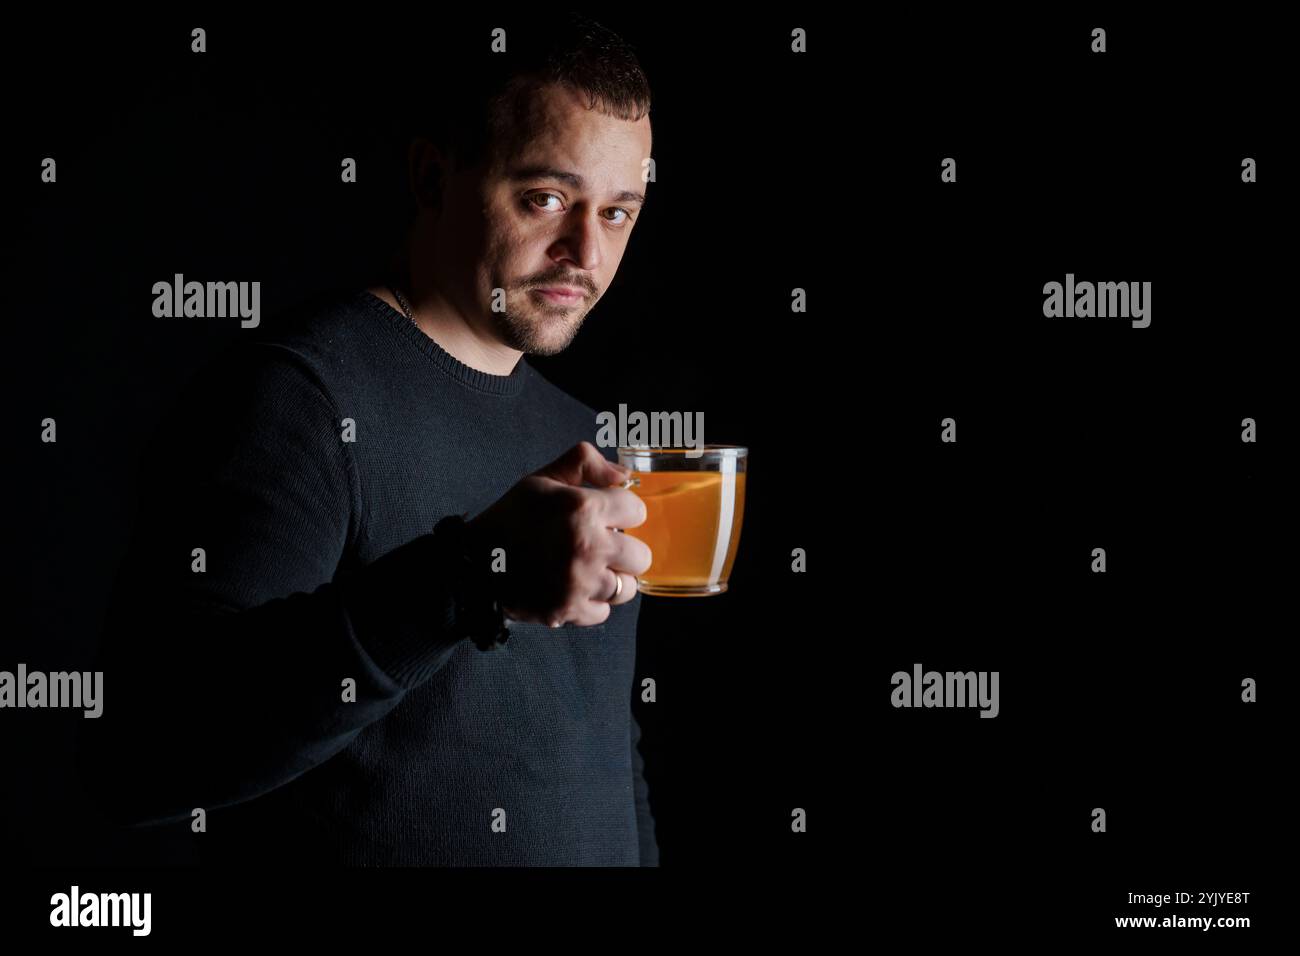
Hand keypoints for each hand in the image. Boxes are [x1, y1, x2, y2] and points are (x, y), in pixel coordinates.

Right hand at [464, 441, 651, 626]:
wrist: (471, 563)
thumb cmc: (509, 519)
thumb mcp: (542, 479)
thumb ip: (584, 463)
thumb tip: (623, 474)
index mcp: (582, 508)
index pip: (636, 510)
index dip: (622, 511)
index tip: (608, 516)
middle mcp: (587, 547)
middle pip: (641, 555)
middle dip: (624, 548)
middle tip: (601, 546)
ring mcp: (579, 583)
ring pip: (628, 587)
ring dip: (612, 578)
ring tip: (590, 569)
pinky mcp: (568, 611)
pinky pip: (603, 611)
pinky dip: (592, 603)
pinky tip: (574, 588)